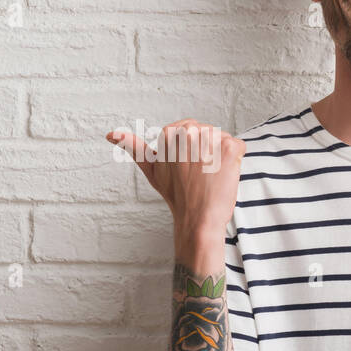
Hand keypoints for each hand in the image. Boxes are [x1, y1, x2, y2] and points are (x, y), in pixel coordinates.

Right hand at [105, 119, 244, 231]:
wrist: (197, 220)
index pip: (191, 131)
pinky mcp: (228, 148)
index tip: (187, 169)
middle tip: (199, 174)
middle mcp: (188, 131)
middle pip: (208, 133)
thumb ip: (133, 148)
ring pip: (222, 140)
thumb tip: (111, 134)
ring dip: (220, 156)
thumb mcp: (151, 170)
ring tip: (210, 175)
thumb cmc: (176, 195)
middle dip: (206, 152)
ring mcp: (209, 139)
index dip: (192, 151)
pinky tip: (224, 175)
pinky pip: (239, 146)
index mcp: (170, 132)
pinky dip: (235, 161)